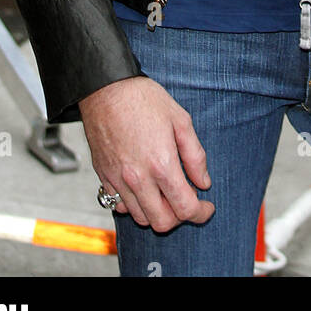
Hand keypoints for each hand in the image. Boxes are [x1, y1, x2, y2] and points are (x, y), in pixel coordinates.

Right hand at [80, 75, 214, 233]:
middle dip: (179, 217)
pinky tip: (144, 187)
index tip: (206, 207)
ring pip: (141, 218)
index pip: (185, 208)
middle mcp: (138, 178)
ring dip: (157, 212)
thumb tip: (203, 182)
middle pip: (162, 222)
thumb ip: (195, 155)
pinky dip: (135, 205)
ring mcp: (118, 180)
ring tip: (166, 192)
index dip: (201, 213)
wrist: (106, 88)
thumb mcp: (181, 120)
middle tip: (187, 200)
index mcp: (161, 164)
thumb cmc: (143, 98)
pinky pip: (119, 206)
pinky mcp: (104, 177)